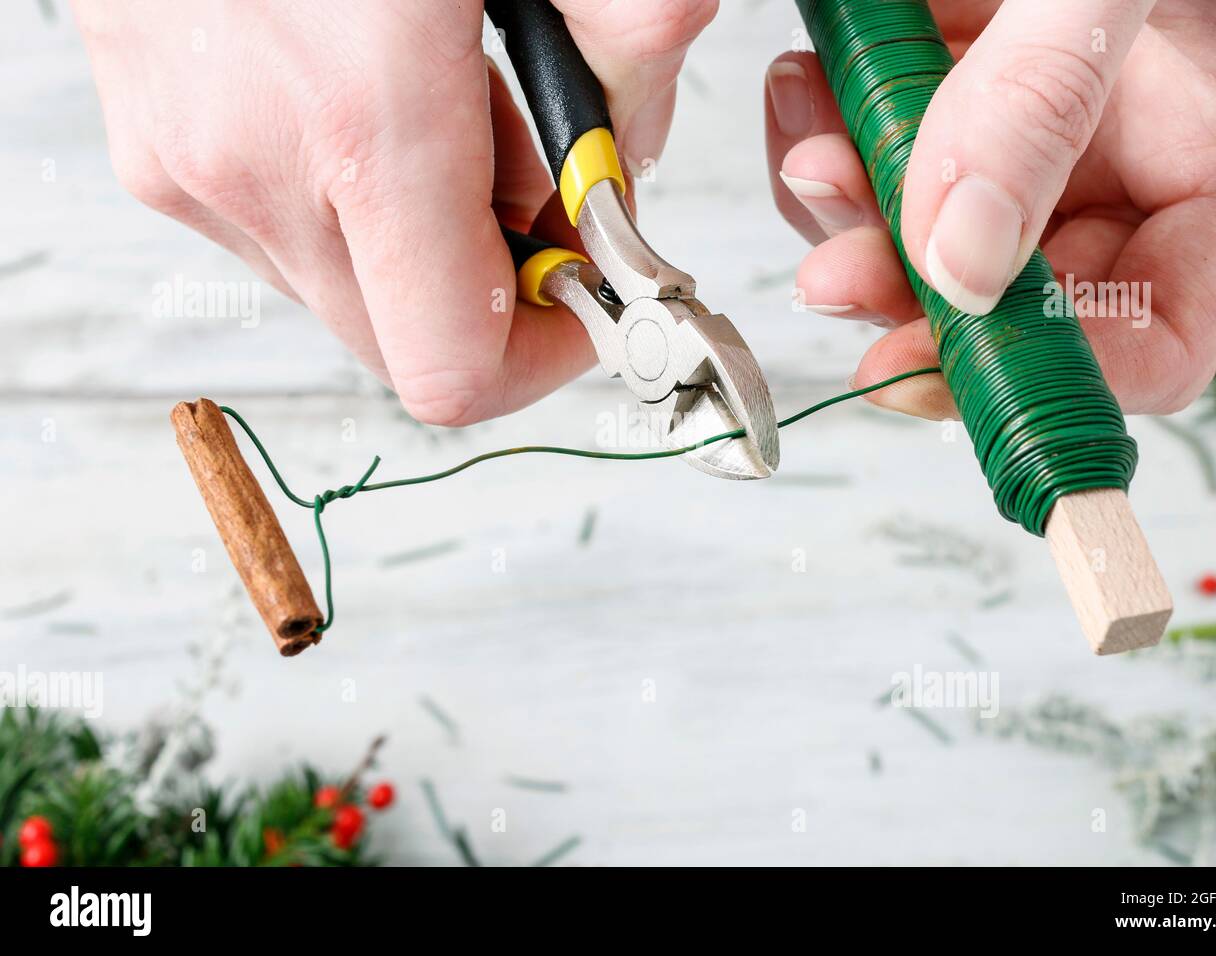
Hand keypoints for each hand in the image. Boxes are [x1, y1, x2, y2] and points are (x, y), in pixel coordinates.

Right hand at [73, 0, 716, 423]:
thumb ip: (623, 24)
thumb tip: (644, 109)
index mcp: (363, 121)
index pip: (456, 369)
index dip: (543, 362)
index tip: (587, 302)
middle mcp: (256, 164)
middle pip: (409, 338)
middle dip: (495, 284)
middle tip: (536, 183)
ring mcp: (189, 160)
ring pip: (346, 288)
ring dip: (421, 234)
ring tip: (445, 102)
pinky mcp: (154, 141)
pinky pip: (282, 226)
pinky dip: (350, 194)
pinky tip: (368, 92)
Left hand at [766, 0, 1215, 419]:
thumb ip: (1046, 101)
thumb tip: (962, 261)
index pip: (1152, 341)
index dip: (1048, 378)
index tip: (938, 364)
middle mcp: (1125, 166)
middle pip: (1015, 306)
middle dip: (913, 300)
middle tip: (836, 275)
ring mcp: (1035, 135)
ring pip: (932, 242)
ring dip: (856, 220)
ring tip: (813, 151)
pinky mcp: (958, 92)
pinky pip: (887, 158)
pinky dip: (834, 140)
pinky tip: (811, 96)